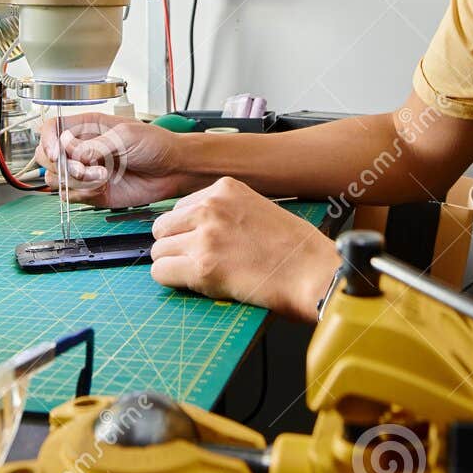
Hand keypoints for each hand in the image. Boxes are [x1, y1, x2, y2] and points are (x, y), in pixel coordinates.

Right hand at [36, 112, 192, 208]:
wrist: (172, 170)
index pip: (52, 128)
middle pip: (46, 156)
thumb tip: (71, 150)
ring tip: (102, 177)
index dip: (48, 140)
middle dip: (61, 165)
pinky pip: (70, 196)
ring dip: (75, 182)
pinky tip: (102, 187)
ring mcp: (84, 171)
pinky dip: (82, 195)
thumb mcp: (126, 136)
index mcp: (87, 126)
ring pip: (55, 179)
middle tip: (84, 168)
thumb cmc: (155, 144)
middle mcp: (81, 148)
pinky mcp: (90, 191)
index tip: (58, 153)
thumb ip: (96, 145)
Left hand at [149, 177, 339, 321]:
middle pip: (162, 227)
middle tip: (197, 259)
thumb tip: (194, 228)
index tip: (200, 241)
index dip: (187, 229)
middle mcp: (210, 208)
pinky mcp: (202, 267)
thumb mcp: (257, 208)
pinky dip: (173, 281)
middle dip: (175, 245)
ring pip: (159, 251)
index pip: (179, 208)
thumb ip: (224, 212)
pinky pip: (161, 273)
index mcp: (224, 189)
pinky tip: (197, 283)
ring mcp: (205, 237)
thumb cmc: (295, 248)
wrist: (312, 273)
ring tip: (202, 273)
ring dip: (174, 264)